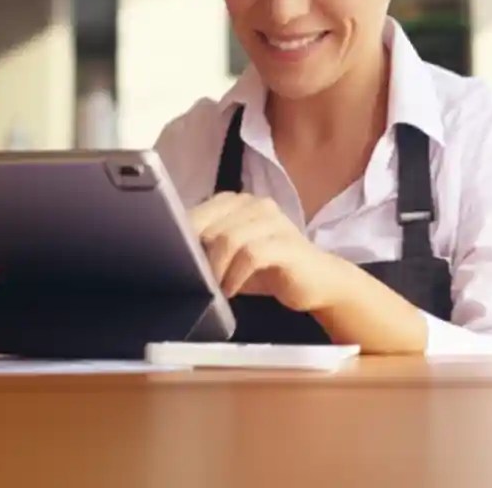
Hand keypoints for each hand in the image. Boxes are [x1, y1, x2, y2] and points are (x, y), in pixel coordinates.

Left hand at [189, 192, 337, 311]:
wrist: (319, 281)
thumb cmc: (270, 269)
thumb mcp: (233, 256)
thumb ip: (209, 246)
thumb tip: (172, 253)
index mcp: (237, 202)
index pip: (197, 212)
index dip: (182, 238)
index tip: (177, 263)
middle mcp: (255, 204)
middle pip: (209, 225)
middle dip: (198, 256)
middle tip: (197, 280)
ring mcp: (273, 221)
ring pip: (228, 238)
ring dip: (216, 268)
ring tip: (215, 287)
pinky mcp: (286, 243)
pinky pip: (250, 254)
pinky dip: (235, 275)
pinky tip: (232, 289)